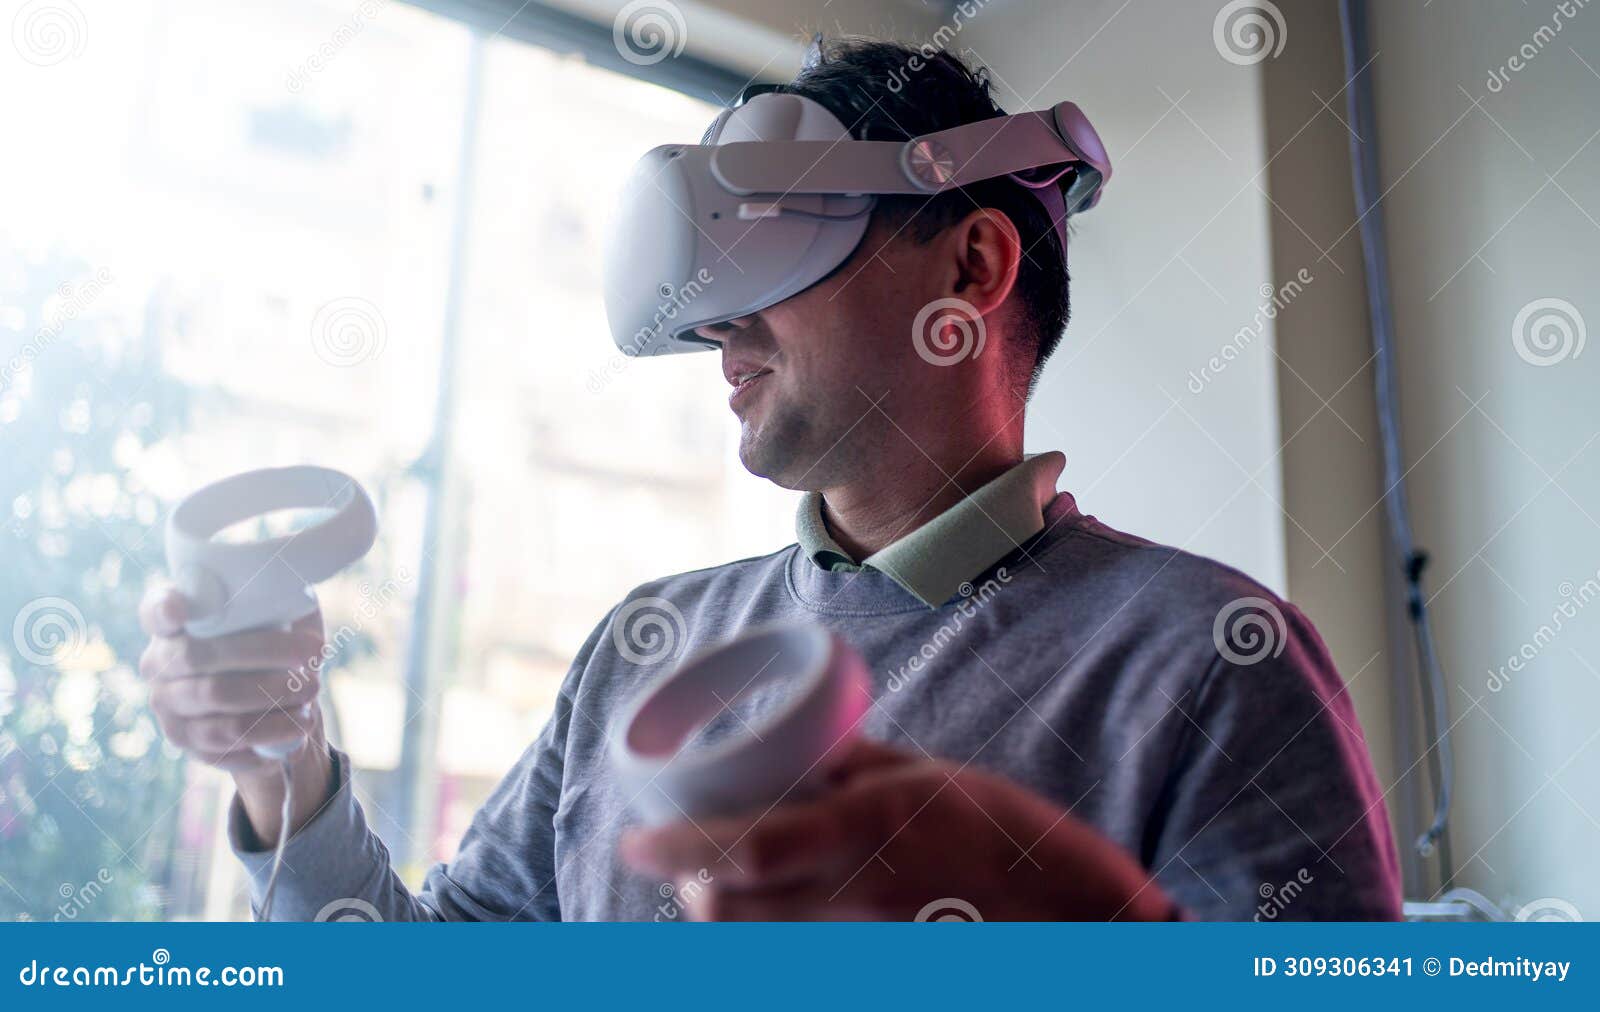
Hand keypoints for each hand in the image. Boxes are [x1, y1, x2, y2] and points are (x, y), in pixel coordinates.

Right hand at [137, 583, 333, 845]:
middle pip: (199, 656)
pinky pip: (226, 744)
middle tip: (316, 652)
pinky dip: (268, 735)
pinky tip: (296, 728)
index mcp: (175, 622)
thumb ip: (277, 596)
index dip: (162, 609)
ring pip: (215, 700)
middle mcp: (159, 663)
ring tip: (312, 693)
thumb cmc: (277, 639)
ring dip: (273, 699)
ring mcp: (168, 706)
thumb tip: (293, 593)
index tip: (179, 609)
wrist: (276, 697)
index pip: (155, 611)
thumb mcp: (281, 609)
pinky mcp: (187, 742)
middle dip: (265, 652)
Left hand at [619, 738, 1178, 920]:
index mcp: (868, 832)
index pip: (748, 849)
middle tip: (677, 857)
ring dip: (724, 916)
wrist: (1071, 913)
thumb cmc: (1007, 834)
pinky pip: (791, 960)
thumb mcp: (926, 775)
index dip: (678, 850)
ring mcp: (859, 947)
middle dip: (690, 886)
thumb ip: (854, 770)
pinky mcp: (866, 969)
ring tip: (720, 883)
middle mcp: (854, 898)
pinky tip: (775, 914)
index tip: (636, 842)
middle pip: (729, 910)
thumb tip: (799, 755)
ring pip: (751, 944)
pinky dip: (765, 940)